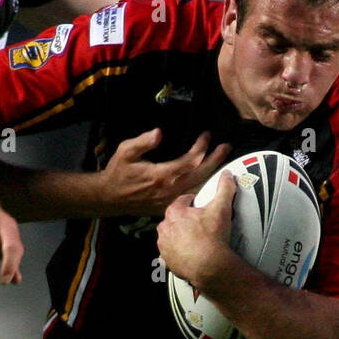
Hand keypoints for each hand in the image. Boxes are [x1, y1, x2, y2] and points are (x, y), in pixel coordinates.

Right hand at [106, 129, 230, 224]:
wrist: (111, 198)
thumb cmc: (118, 173)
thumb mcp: (125, 152)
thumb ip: (142, 142)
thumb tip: (159, 133)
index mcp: (161, 175)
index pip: (189, 160)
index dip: (201, 147)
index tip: (207, 135)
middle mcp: (169, 189)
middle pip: (200, 174)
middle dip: (215, 159)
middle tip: (226, 147)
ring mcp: (170, 200)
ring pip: (199, 187)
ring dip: (213, 174)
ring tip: (224, 162)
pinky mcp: (169, 205)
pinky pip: (192, 197)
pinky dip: (204, 187)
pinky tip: (211, 179)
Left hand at [156, 170, 236, 288]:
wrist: (209, 267)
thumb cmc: (211, 239)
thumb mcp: (221, 208)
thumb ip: (224, 188)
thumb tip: (226, 176)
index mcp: (174, 212)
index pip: (183, 201)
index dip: (195, 202)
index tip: (202, 207)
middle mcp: (165, 228)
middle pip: (177, 218)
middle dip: (188, 220)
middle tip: (203, 224)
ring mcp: (165, 245)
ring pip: (172, 236)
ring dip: (182, 236)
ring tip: (198, 239)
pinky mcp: (167, 260)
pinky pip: (171, 253)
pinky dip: (178, 253)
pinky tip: (189, 253)